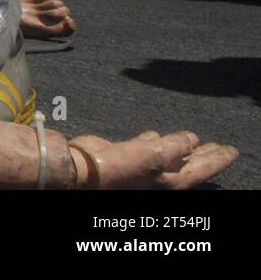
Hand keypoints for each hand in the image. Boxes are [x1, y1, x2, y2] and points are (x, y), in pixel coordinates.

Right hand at [69, 131, 237, 188]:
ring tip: (194, 140)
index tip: (231, 150)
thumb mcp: (157, 155)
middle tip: (221, 147)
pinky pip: (148, 148)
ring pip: (171, 157)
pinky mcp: (127, 157)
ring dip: (183, 148)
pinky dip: (155, 141)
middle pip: (190, 166)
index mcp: (173, 182)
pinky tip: (156, 134)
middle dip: (205, 156)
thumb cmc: (122, 168)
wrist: (85, 170)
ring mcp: (144, 169)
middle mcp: (161, 178)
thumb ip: (177, 145)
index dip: (218, 159)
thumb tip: (191, 139)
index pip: (203, 170)